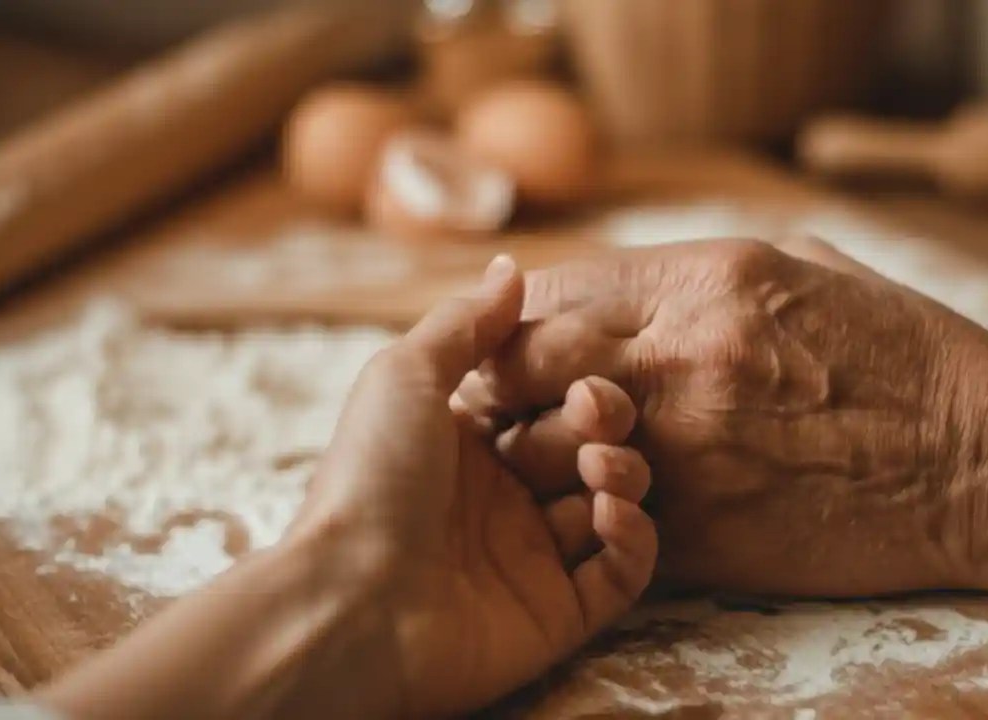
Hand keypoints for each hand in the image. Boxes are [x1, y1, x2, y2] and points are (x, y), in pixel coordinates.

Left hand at [294, 256, 657, 716]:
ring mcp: (534, 559)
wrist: (352, 600)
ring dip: (625, 476)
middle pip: (589, 451)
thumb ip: (466, 323)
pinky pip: (623, 573)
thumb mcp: (405, 376)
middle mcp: (506, 502)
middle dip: (608, 427)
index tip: (583, 378)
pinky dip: (634, 540)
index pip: (550, 406)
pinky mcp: (558, 614)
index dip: (577, 386)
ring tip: (599, 469)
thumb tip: (510, 268)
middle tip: (595, 420)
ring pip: (614, 506)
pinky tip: (611, 514)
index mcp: (470, 446)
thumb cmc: (371, 479)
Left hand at [457, 240, 987, 596]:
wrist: (987, 463)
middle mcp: (687, 358)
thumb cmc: (908, 355)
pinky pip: (608, 522)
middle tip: (494, 399)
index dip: (514, 315)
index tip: (505, 335)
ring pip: (553, 450)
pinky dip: (587, 516)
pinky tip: (592, 512)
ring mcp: (694, 450)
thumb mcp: (808, 266)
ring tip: (532, 460)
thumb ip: (703, 270)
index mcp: (710, 281)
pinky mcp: (709, 533)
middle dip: (500, 380)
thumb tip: (621, 281)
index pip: (555, 290)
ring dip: (530, 454)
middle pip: (533, 363)